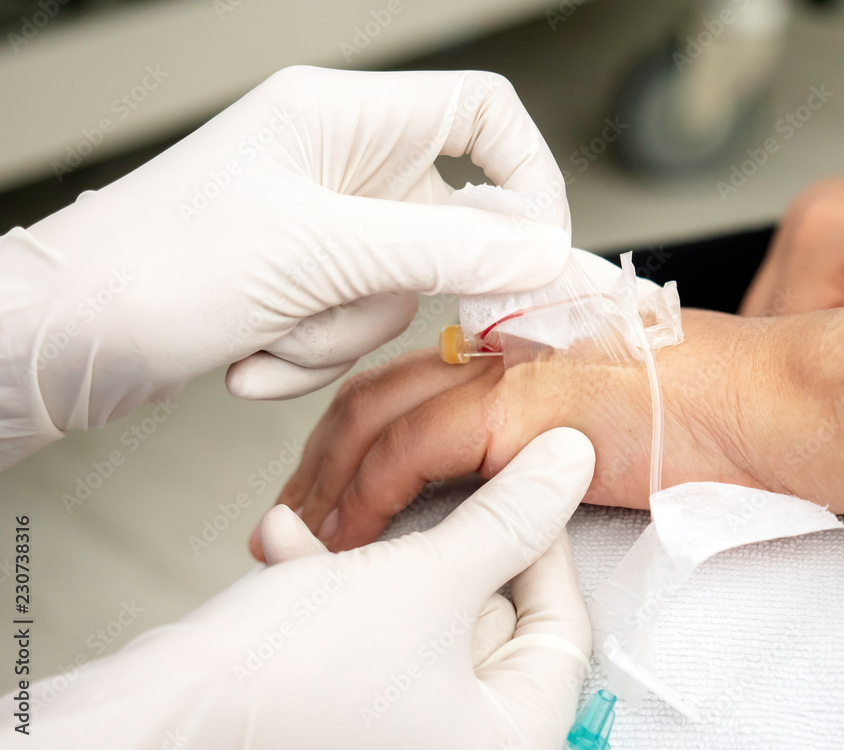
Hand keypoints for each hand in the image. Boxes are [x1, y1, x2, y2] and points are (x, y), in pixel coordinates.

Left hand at [0, 67, 569, 468]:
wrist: (64, 336)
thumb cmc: (161, 267)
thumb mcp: (320, 254)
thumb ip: (443, 250)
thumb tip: (543, 250)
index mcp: (345, 117)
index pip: (484, 114)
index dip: (527, 177)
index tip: (535, 254)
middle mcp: (340, 161)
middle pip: (444, 226)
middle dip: (394, 290)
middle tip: (348, 307)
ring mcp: (322, 223)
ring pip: (396, 290)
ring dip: (336, 333)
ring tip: (267, 334)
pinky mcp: (301, 279)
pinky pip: (349, 323)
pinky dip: (307, 353)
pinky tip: (246, 355)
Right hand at [12, 429, 594, 748]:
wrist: (161, 717)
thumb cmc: (291, 676)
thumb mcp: (426, 579)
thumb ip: (510, 518)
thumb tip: (569, 461)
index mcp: (506, 738)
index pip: (560, 628)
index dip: (539, 543)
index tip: (519, 484)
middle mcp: (459, 743)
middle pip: (487, 618)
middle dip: (435, 549)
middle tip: (418, 497)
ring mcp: (401, 732)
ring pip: (418, 617)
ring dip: (372, 562)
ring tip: (326, 532)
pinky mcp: (348, 711)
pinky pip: (368, 637)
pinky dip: (334, 592)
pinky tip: (288, 553)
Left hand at [252, 304, 766, 556]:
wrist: (765, 404)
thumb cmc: (709, 413)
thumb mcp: (608, 415)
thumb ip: (544, 432)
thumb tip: (512, 474)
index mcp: (513, 350)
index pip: (403, 380)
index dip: (352, 432)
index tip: (328, 483)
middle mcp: (495, 352)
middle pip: (372, 395)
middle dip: (320, 458)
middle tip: (294, 512)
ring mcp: (501, 374)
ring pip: (375, 418)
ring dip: (329, 481)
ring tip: (306, 535)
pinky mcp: (515, 410)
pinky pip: (410, 452)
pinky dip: (369, 496)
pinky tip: (354, 534)